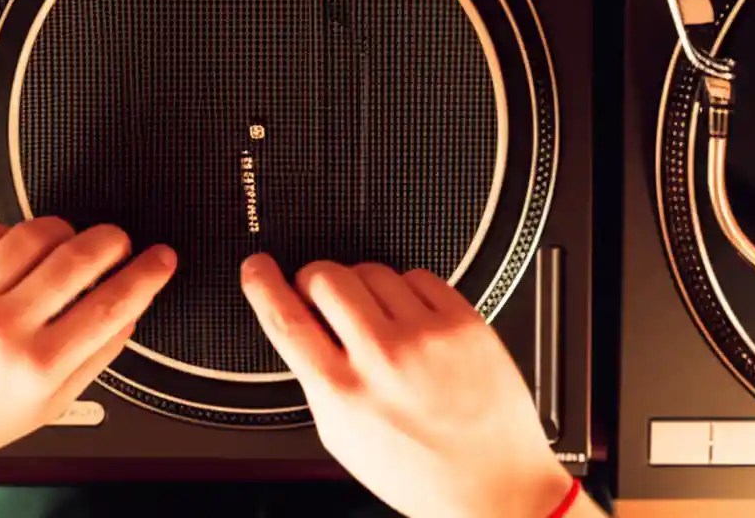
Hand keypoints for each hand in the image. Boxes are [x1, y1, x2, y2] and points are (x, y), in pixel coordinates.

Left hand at [0, 218, 175, 477]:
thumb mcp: (47, 406)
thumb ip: (95, 358)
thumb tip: (129, 312)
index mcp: (38, 367)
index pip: (111, 305)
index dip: (147, 274)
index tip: (161, 258)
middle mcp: (2, 330)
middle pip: (78, 258)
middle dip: (112, 239)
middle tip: (118, 242)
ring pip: (33, 234)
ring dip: (63, 230)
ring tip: (66, 242)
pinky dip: (9, 231)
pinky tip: (14, 249)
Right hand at [241, 255, 574, 517]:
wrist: (496, 486)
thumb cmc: (422, 473)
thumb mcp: (343, 438)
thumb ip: (319, 380)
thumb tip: (301, 327)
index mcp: (342, 393)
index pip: (285, 318)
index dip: (262, 283)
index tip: (258, 268)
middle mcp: (382, 359)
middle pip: (325, 277)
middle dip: (313, 279)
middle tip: (320, 294)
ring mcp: (426, 336)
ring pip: (371, 270)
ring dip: (361, 285)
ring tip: (376, 319)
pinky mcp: (464, 323)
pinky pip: (418, 276)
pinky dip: (407, 290)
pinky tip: (412, 319)